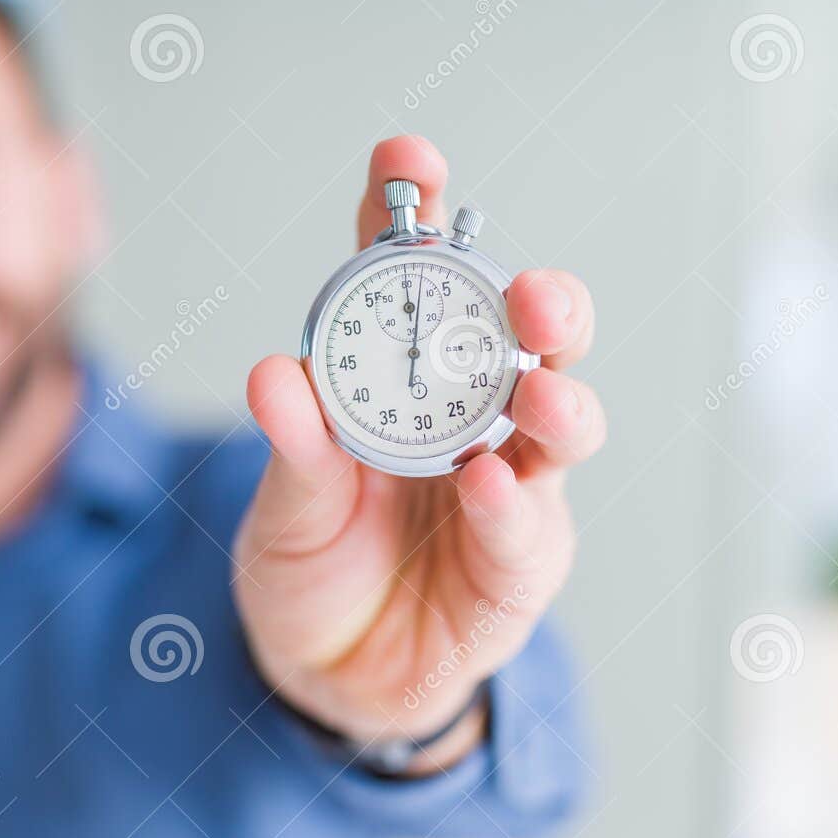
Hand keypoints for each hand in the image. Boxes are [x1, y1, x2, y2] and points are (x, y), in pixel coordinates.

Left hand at [232, 136, 604, 773]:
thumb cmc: (310, 568)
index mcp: (401, 378)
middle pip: (527, 337)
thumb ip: (294, 448)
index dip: (416, 213)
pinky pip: (527, 528)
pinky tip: (489, 483)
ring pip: (561, 422)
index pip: (414, 279)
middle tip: (527, 292)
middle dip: (540, 301)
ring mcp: (508, 485)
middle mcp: (469, 416)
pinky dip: (510, 504)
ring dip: (556, 397)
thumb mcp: (284, 507)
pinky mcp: (521, 562)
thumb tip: (275, 374)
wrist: (328, 677)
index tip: (408, 161)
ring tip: (533, 387)